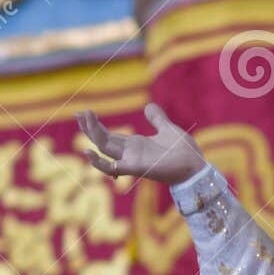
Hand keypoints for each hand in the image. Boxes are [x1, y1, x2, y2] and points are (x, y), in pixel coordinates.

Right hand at [76, 102, 205, 185]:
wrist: (196, 165)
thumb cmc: (185, 152)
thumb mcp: (167, 129)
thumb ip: (157, 119)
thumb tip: (149, 106)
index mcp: (136, 145)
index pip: (109, 135)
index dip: (95, 125)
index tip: (84, 112)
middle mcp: (130, 153)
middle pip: (103, 140)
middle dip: (89, 127)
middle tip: (77, 112)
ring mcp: (131, 161)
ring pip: (104, 148)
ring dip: (92, 134)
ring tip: (83, 118)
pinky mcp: (136, 168)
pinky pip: (112, 168)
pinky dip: (99, 163)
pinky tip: (88, 151)